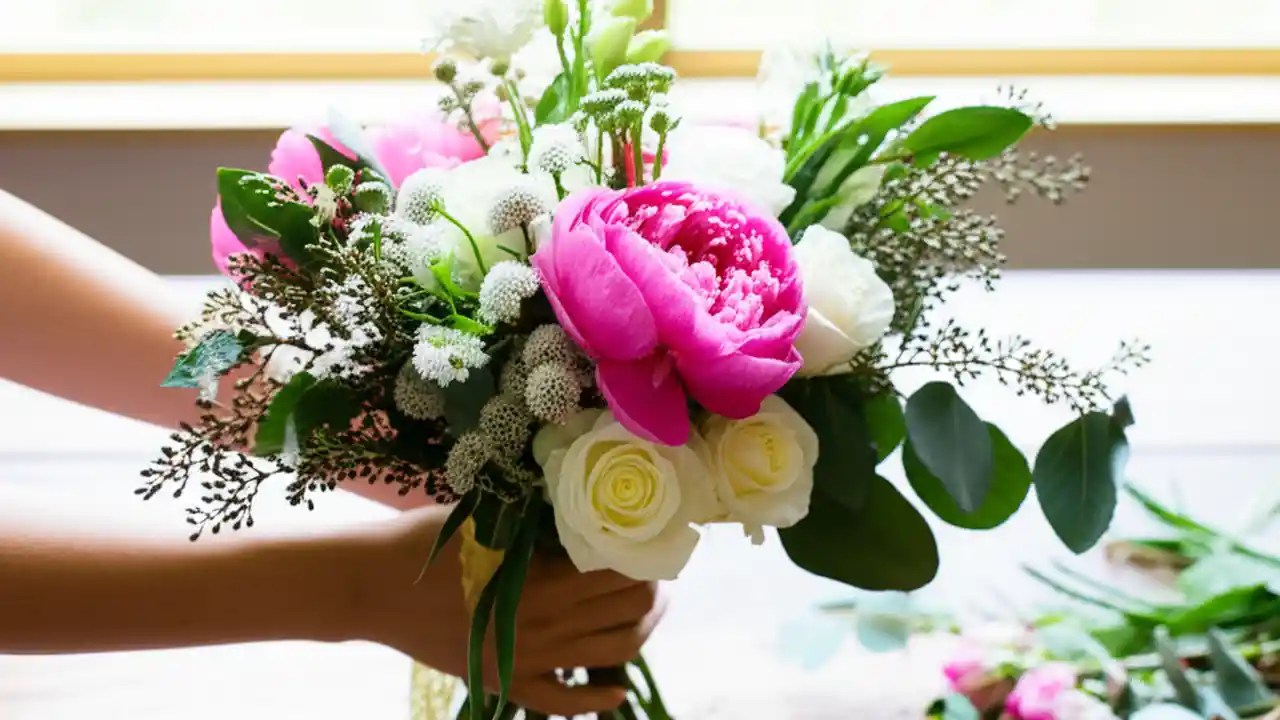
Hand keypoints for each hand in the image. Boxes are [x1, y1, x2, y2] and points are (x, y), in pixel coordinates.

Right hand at [349, 506, 665, 715]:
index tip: (654, 538)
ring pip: (611, 654)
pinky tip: (618, 690)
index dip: (648, 556)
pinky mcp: (506, 684)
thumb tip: (592, 511)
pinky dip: (597, 700)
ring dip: (641, 632)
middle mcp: (547, 626)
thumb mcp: (491, 520)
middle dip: (653, 589)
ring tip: (648, 610)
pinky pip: (563, 703)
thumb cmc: (426, 542)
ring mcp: (528, 661)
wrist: (371, 586)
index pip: (623, 572)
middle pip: (629, 611)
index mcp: (545, 581)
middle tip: (657, 569)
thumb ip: (543, 522)